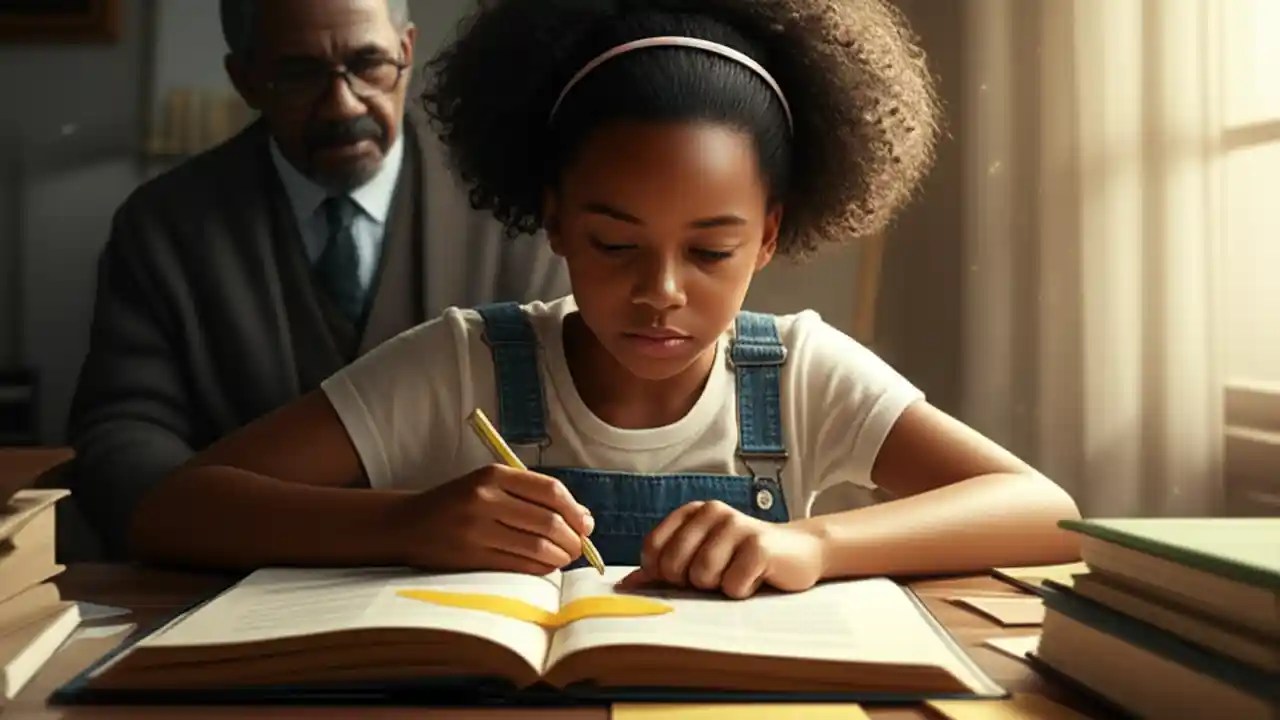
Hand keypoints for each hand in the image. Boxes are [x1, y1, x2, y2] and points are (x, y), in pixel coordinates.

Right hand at [393, 464, 593, 574]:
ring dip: (560, 556)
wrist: (407, 524)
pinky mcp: (471, 557)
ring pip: (537, 547)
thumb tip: (583, 517)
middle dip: (573, 539)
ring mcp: (477, 529)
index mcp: (494, 475)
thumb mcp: (488, 486)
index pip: (550, 491)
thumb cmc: (457, 503)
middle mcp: (486, 499)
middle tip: (578, 547)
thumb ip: (531, 496)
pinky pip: (519, 565)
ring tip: (564, 558)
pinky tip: (544, 567)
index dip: (576, 510)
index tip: (586, 524)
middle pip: (549, 521)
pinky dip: (540, 568)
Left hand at [619, 501, 824, 598]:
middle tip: (718, 575)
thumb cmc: (742, 559)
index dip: (662, 573)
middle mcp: (712, 511)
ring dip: (720, 587)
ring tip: (738, 574)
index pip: (652, 549)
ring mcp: (737, 525)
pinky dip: (742, 591)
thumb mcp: (700, 558)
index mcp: (692, 512)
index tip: (684, 577)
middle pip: (674, 565)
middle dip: (692, 583)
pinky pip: (732, 586)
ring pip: (703, 577)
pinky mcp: (759, 545)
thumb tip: (626, 585)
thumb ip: (663, 568)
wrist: (798, 553)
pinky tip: (756, 578)